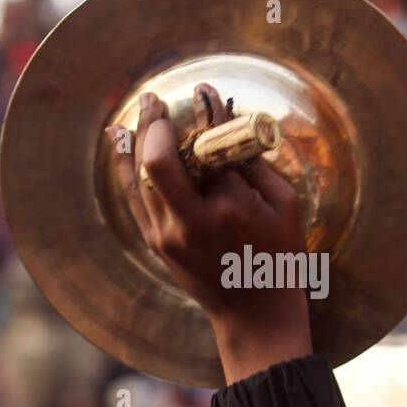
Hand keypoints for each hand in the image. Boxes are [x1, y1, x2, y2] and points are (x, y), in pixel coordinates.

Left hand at [106, 84, 312, 383]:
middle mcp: (190, 220)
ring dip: (138, 139)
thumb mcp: (285, 207)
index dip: (208, 115)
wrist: (254, 314)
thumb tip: (231, 132)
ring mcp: (167, 235)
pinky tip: (120, 140)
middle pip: (158, 159)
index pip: (212, 148)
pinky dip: (125, 166)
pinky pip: (133, 197)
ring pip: (139, 175)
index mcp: (229, 208)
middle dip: (157, 124)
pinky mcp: (157, 243)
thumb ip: (257, 166)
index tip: (205, 92)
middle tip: (157, 101)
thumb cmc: (278, 260)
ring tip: (141, 111)